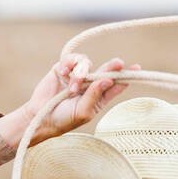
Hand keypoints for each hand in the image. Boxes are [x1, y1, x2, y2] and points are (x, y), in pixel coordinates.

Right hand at [23, 55, 140, 144]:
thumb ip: (95, 95)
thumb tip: (108, 80)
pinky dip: (69, 65)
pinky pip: (72, 59)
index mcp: (98, 98)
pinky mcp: (64, 68)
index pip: (114, 86)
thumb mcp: (83, 111)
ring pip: (87, 64)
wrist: (40, 116)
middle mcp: (90, 85)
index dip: (125, 77)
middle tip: (118, 63)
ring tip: (71, 88)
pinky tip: (63, 74)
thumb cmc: (64, 119)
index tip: (137, 69)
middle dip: (112, 67)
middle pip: (105, 71)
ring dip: (80, 74)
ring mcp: (77, 75)